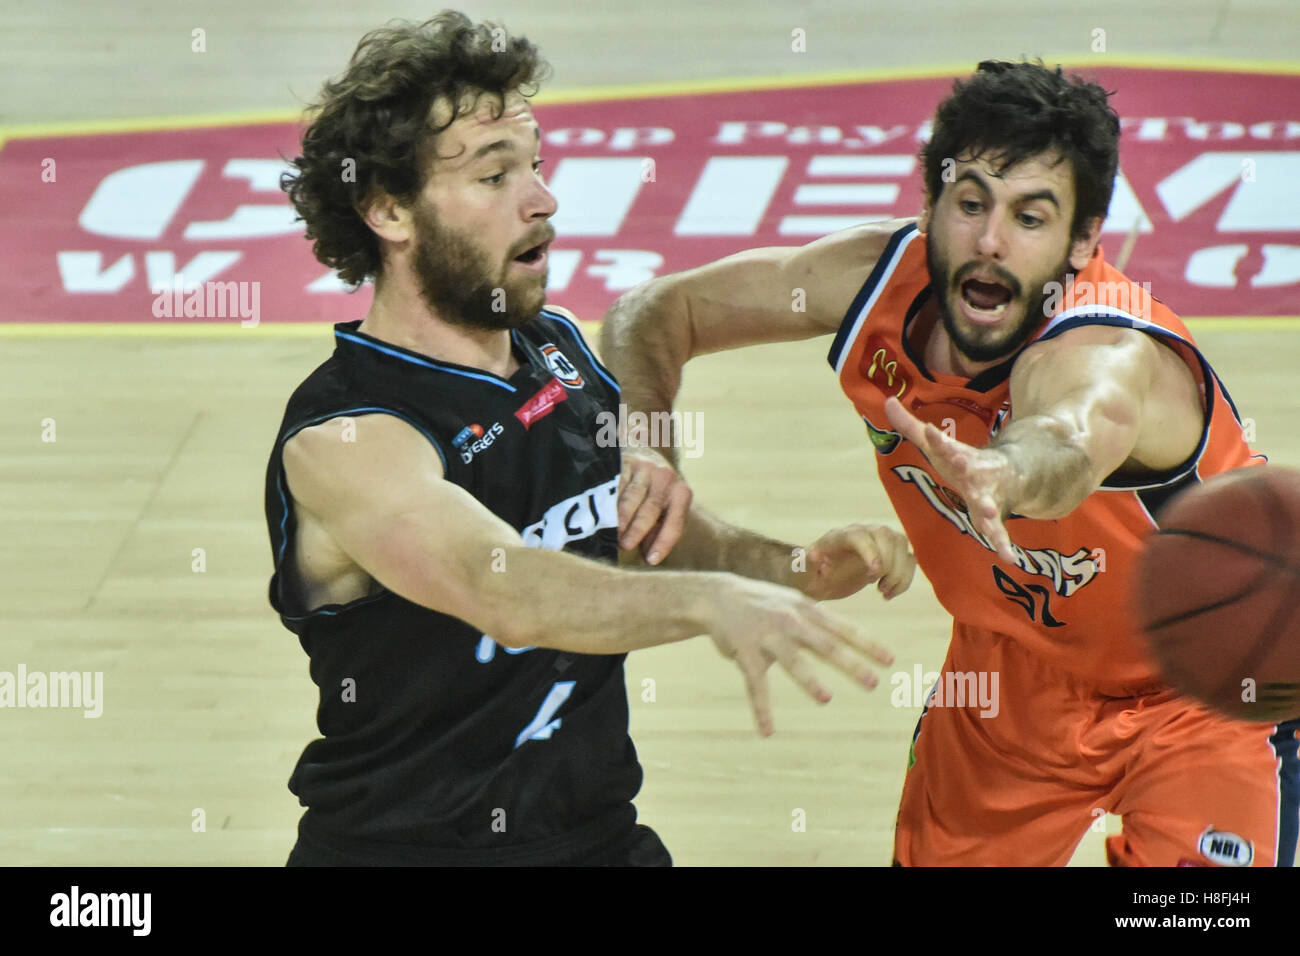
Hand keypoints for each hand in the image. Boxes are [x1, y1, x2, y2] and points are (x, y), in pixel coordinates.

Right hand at [617, 445, 691, 563]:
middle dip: (638, 529)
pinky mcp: (627, 461)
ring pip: (633, 496)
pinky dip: (609, 498)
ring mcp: (646, 468)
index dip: (663, 542)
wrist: (645, 450)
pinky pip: (617, 483)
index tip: (651, 560)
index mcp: (681, 494)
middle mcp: (667, 479)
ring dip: (621, 516)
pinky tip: (600, 511)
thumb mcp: (664, 507)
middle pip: (652, 509)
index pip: (675, 523)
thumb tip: (648, 558)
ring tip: (612, 531)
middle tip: (625, 545)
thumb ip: (658, 531)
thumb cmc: (654, 491)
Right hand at [708, 575, 893, 735]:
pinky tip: (768, 731)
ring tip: (826, 698)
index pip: (842, 628)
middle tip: (873, 682)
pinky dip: (761, 709)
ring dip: (809, 680)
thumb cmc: (763, 603)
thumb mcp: (794, 603)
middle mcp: (790, 621)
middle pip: (825, 644)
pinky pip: (755, 685)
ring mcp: (766, 636)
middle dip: (850, 663)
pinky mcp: (744, 653)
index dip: (867, 643)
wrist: (717, 596)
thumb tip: (851, 638)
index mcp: (806, 609)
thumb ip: (819, 621)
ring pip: (792, 660)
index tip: (889, 660)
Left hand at [798, 523, 916, 600]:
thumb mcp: (802, 571)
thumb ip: (807, 563)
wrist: (817, 578)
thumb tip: (813, 555)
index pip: (860, 536)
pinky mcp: (888, 556)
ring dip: (900, 572)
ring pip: (902, 545)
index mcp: (839, 537)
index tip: (875, 573)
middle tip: (877, 586)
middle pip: (887, 536)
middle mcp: (862, 534)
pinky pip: (909, 560)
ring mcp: (877, 543)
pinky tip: (888, 594)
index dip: (871, 551)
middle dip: (889, 563)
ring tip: (883, 591)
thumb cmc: (807, 574)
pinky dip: (904, 579)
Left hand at [885, 396, 1018, 563]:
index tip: (927, 430)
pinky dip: (1004, 544)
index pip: (945, 445)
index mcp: (959, 456)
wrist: (1008, 473)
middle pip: (970, 470)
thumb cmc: (962, 461)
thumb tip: (888, 400)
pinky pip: (1000, 533)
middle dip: (966, 466)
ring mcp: (988, 496)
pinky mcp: (994, 517)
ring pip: (989, 503)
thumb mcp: (937, 445)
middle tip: (961, 463)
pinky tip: (1009, 558)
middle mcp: (976, 474)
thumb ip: (911, 427)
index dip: (936, 438)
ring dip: (989, 510)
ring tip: (989, 519)